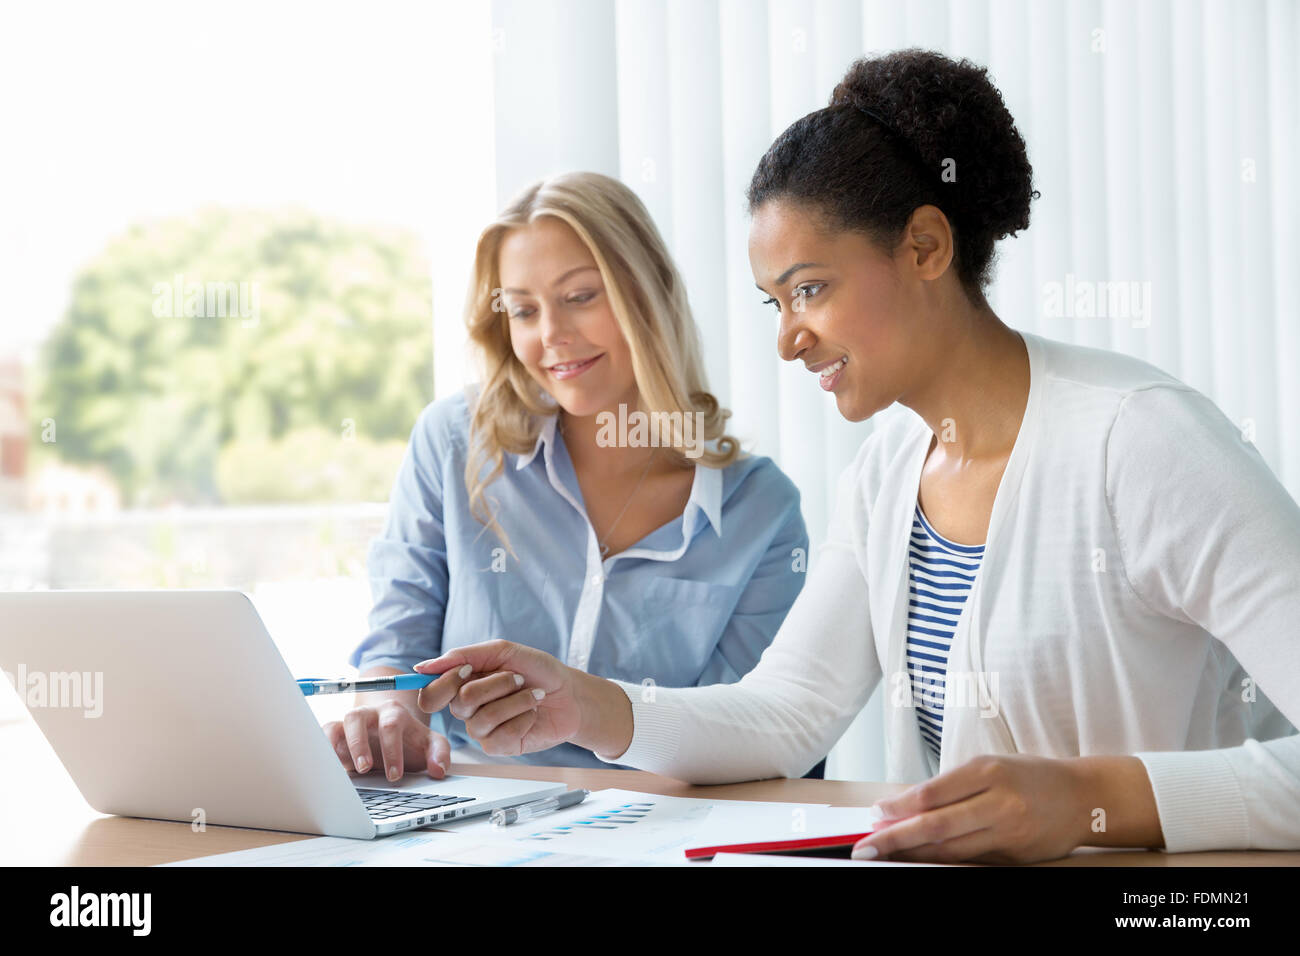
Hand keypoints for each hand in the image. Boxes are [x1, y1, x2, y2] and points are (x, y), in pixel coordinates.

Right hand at [321, 701, 450, 782]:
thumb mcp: (430, 744)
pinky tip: (330, 767)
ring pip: (338, 723)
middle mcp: (370, 713)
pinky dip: (324, 746)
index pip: (391, 726)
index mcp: (394, 713)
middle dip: (360, 744)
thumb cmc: (411, 741)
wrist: (393, 734)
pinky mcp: (337, 733)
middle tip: (366, 769)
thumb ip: (439, 753)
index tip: (395, 776)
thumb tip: (439, 770)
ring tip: (346, 770)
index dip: (392, 751)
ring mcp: (351, 722)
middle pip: (358, 718)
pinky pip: (325, 732)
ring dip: (341, 745)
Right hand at [413, 640, 583, 755]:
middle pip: (460, 702)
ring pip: (483, 718)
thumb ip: (462, 656)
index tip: (469, 669)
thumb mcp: (502, 651)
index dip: (445, 682)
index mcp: (462, 684)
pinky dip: (522, 718)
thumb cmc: (537, 670)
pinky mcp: (499, 747)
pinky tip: (532, 714)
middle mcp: (467, 709)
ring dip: (515, 700)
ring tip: (533, 694)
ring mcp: (482, 730)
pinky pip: (500, 736)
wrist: (570, 694)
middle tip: (518, 678)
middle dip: (497, 684)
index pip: (431, 693)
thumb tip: (423, 667)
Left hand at [850, 754, 1099, 863]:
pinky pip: (970, 859)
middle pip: (936, 826)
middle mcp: (998, 802)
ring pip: (951, 849)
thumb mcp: (989, 766)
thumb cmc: (1029, 776)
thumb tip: (904, 806)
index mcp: (988, 771)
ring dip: (913, 852)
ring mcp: (1009, 832)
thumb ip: (950, 786)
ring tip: (886, 853)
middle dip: (896, 837)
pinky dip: (941, 860)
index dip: (899, 807)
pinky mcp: (1016, 856)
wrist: (1083, 798)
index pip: (932, 794)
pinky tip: (920, 858)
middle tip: (866, 846)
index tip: (875, 813)